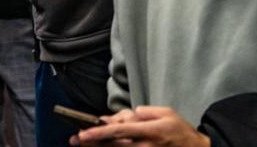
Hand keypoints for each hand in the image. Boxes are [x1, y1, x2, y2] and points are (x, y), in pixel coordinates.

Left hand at [72, 106, 208, 145]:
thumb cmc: (180, 130)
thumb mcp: (166, 113)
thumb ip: (143, 112)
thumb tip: (124, 115)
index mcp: (150, 131)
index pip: (119, 131)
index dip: (100, 133)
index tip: (84, 133)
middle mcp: (146, 146)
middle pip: (113, 146)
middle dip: (93, 143)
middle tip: (75, 140)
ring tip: (84, 144)